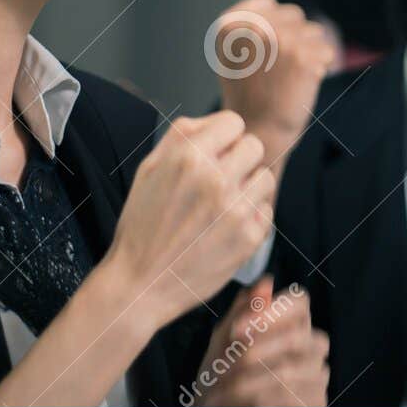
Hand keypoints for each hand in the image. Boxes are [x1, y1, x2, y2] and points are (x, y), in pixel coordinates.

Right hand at [101, 112, 274, 327]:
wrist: (140, 285)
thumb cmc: (143, 226)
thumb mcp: (149, 169)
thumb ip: (182, 136)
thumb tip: (213, 122)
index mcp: (188, 156)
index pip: (233, 123)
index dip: (225, 137)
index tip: (217, 153)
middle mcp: (215, 178)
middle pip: (254, 146)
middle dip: (240, 159)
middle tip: (223, 179)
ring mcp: (235, 208)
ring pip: (265, 178)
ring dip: (249, 187)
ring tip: (225, 204)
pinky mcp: (249, 237)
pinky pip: (266, 210)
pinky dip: (251, 217)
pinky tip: (227, 227)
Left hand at [190, 276, 328, 406]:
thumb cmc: (220, 378)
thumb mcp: (222, 342)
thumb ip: (242, 310)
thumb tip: (266, 280)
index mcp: (292, 323)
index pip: (300, 302)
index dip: (270, 312)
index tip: (235, 330)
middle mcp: (311, 348)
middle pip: (299, 336)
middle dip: (257, 350)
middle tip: (225, 365)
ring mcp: (317, 378)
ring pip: (291, 370)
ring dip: (249, 380)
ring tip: (220, 392)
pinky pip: (292, 401)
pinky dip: (258, 403)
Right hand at [209, 0, 333, 170]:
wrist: (258, 132)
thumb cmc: (249, 92)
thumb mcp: (234, 51)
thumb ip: (249, 22)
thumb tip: (272, 2)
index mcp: (231, 23)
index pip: (269, 3)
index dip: (272, 28)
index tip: (261, 56)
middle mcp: (254, 27)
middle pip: (294, 14)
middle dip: (293, 39)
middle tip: (276, 71)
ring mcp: (280, 42)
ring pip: (314, 31)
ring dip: (308, 53)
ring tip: (287, 78)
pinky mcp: (304, 59)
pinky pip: (327, 51)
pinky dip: (321, 68)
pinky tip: (301, 85)